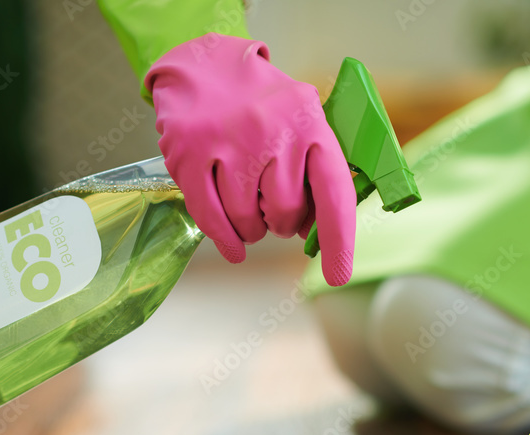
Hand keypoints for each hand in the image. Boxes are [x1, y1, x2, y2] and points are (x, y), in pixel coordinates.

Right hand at [144, 35, 355, 285]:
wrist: (204, 63)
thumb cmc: (262, 105)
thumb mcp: (302, 123)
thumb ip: (314, 173)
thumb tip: (315, 233)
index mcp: (310, 124)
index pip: (334, 192)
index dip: (338, 240)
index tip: (337, 275)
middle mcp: (272, 131)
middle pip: (285, 212)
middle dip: (280, 222)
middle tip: (271, 206)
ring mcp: (229, 141)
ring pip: (247, 219)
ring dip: (251, 227)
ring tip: (248, 204)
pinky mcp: (190, 152)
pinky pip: (211, 216)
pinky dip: (224, 238)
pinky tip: (233, 247)